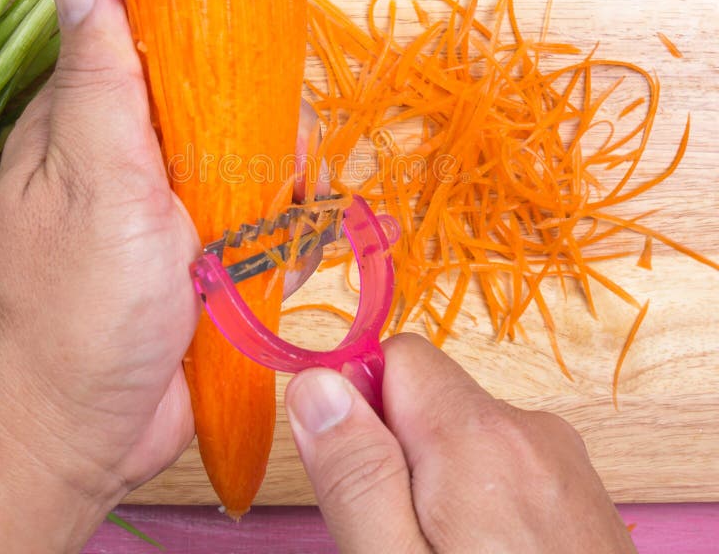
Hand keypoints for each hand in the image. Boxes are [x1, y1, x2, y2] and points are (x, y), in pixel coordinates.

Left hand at [0, 0, 324, 552]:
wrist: (88, 435)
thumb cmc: (82, 303)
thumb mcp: (94, 178)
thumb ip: (100, 79)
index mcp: (86, 131)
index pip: (151, 57)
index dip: (208, 47)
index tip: (257, 54)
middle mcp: (125, 170)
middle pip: (212, 119)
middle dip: (264, 130)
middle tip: (297, 153)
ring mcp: (166, 223)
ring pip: (243, 177)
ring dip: (285, 188)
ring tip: (310, 206)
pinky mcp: (199, 270)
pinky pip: (253, 236)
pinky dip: (283, 240)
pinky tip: (304, 248)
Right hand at [285, 334, 636, 553]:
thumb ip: (354, 472)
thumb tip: (314, 382)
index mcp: (478, 435)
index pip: (398, 355)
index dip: (361, 405)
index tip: (362, 476)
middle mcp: (528, 428)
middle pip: (429, 396)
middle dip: (397, 451)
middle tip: (402, 537)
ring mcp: (561, 457)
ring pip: (464, 431)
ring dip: (437, 478)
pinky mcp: (577, 487)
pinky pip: (503, 460)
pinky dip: (479, 495)